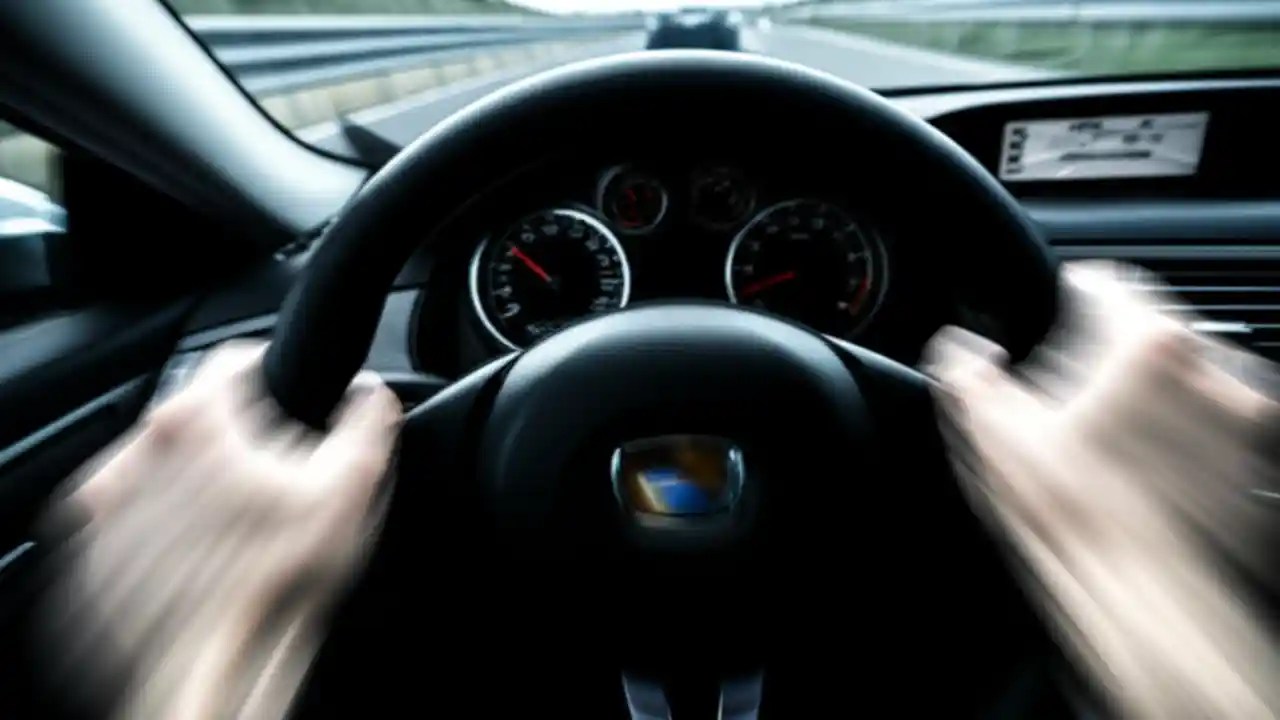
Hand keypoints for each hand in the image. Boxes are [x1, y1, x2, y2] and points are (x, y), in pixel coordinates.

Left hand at [39, 342, 401, 719]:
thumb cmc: (278, 580)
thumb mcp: (351, 487)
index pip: (237, 358)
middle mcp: (136, 451)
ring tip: (239, 524)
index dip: (276, 370)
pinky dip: (163, 524)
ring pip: (161, 463)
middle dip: (237, 435)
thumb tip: (371, 394)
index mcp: (197, 419)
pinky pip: (131, 516)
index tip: (291, 393)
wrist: (214, 670)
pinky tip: (205, 554)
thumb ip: (367, 422)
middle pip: (198, 413)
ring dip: (196, 478)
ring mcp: (104, 505)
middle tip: (274, 478)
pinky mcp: (91, 551)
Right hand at [926, 262, 1279, 718]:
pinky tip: (1137, 468)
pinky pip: (1210, 425)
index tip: (1060, 298)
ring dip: (1150, 388)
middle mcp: (1208, 367)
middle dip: (1110, 346)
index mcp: (1144, 341)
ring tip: (1105, 431)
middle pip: (1150, 325)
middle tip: (1070, 384)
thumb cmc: (1073, 515)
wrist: (1143, 599)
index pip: (1108, 278)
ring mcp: (1240, 419)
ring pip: (1186, 375)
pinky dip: (1178, 432)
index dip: (1071, 287)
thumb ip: (966, 371)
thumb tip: (958, 352)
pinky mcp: (1254, 466)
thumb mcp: (990, 431)